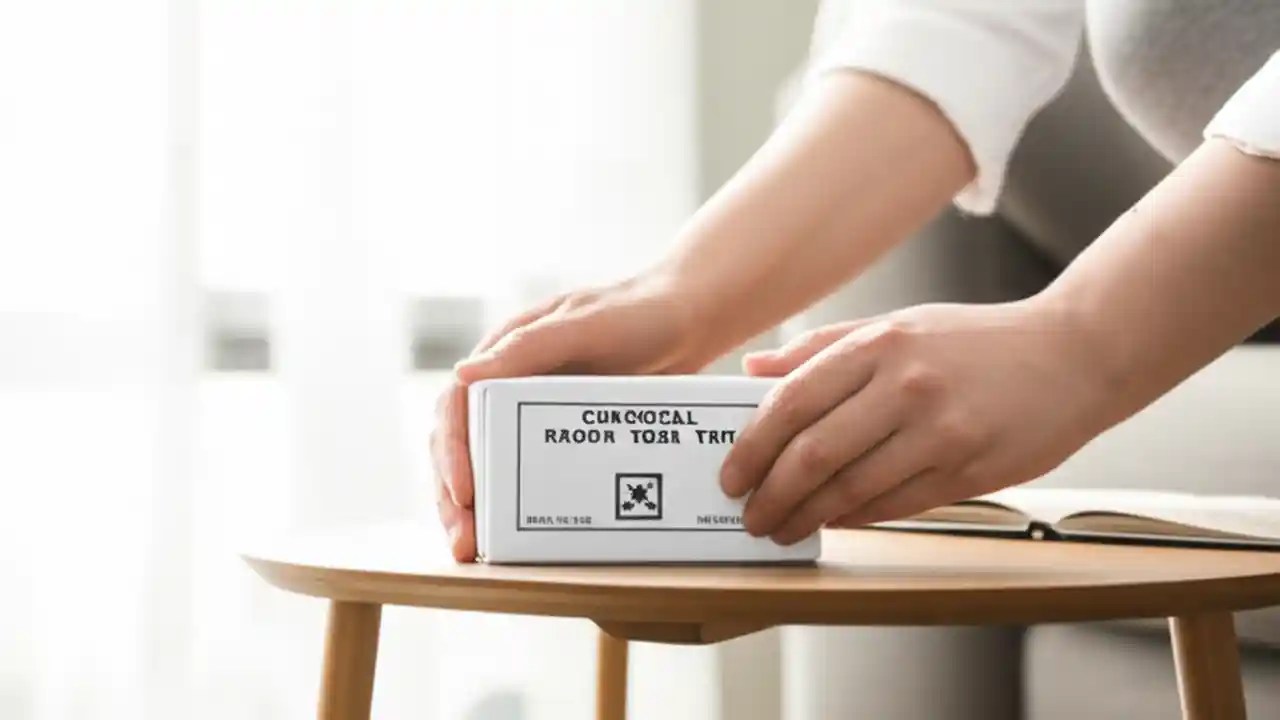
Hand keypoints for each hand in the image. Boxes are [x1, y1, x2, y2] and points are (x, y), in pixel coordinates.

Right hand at [432, 273, 714, 560]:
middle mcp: (509, 385)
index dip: (452, 453)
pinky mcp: (563, 434)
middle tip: (463, 543)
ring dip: (478, 509)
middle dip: (454, 496)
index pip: (456, 407)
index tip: (463, 493)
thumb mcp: (583, 325)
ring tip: (475, 551)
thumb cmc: (635, 311)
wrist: (687, 321)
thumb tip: (462, 374)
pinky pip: (532, 471)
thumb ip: (528, 347)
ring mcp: (535, 412)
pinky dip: (518, 503)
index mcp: (503, 354)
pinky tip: (517, 538)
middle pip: (462, 445)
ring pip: (489, 464)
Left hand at [721, 299, 1114, 545]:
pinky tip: (834, 522)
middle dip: (770, 493)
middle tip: (749, 515)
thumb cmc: (976, 341)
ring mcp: (941, 431)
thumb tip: (752, 370)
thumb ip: (823, 348)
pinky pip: (894, 505)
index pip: (791, 401)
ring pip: (851, 487)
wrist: (1074, 354)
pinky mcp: (969, 471)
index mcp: (880, 344)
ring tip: (781, 529)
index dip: (752, 446)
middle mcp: (906, 386)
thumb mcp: (897, 325)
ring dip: (806, 517)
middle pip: (813, 452)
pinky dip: (855, 518)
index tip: (731, 475)